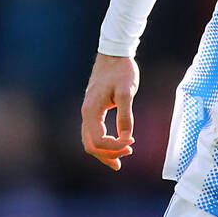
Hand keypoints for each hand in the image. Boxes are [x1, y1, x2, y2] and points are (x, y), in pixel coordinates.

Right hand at [81, 52, 137, 169]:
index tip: (131, 143)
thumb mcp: (127, 92)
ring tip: (120, 161)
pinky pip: (94, 133)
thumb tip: (126, 137)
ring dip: (104, 153)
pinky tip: (116, 147)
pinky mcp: (94, 110)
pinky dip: (103, 144)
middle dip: (108, 154)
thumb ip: (125, 115)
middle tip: (128, 154)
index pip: (97, 140)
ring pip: (90, 141)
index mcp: (91, 111)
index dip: (114, 147)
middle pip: (90, 145)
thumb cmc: (121, 71)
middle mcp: (86, 113)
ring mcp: (88, 112)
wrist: (114, 55)